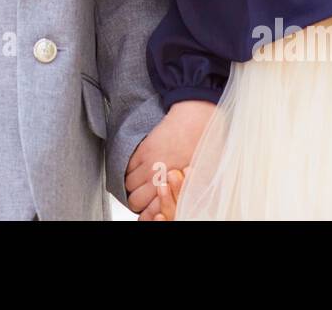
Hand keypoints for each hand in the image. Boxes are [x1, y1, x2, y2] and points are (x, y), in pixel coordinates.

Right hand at [124, 99, 215, 219]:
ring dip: (133, 185)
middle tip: (144, 197)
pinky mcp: (142, 150)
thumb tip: (178, 203)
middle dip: (138, 201)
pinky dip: (129, 170)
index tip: (146, 213)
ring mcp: (148, 164)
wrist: (197, 117)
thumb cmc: (205, 144)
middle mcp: (159, 178)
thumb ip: (186, 191)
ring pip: (128, 185)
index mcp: (176, 188)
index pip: (151, 211)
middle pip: (134, 201)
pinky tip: (139, 167)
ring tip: (142, 181)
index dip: (146, 214)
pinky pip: (126, 167)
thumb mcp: (202, 175)